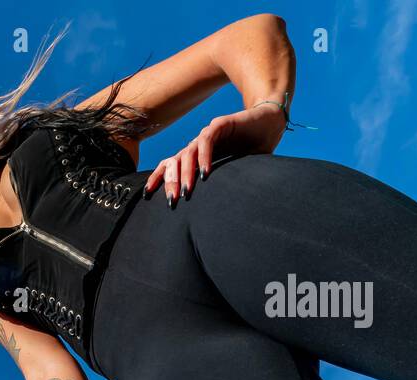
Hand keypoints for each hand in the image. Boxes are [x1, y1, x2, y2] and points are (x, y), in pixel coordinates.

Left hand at [143, 101, 287, 205]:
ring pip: (187, 154)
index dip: (157, 178)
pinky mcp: (220, 125)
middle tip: (172, 201)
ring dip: (186, 173)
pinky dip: (204, 157)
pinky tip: (205, 173)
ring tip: (187, 191)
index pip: (169, 166)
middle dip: (170, 182)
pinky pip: (206, 141)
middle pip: (174, 163)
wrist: (269, 123)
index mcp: (195, 157)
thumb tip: (210, 218)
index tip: (147, 195)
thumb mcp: (231, 174)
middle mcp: (197, 146)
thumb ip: (219, 188)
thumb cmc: (251, 150)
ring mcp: (207, 135)